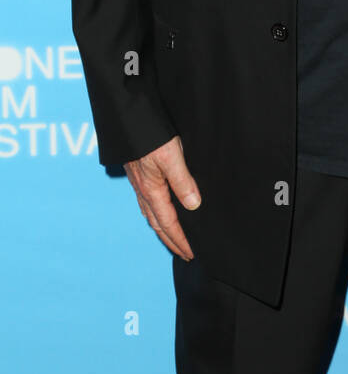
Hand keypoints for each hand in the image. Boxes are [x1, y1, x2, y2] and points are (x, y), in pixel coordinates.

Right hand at [124, 134, 199, 260]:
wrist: (128, 119)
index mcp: (152, 190)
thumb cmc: (150, 136)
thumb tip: (193, 205)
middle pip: (158, 224)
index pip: (169, 223)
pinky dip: (156, 214)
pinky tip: (160, 209)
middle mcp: (143, 191)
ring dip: (163, 229)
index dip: (181, 239)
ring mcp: (139, 184)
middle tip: (184, 253)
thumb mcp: (171, 157)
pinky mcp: (138, 175)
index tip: (191, 253)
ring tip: (173, 238)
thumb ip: (183, 181)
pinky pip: (147, 202)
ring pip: (151, 214)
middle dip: (171, 240)